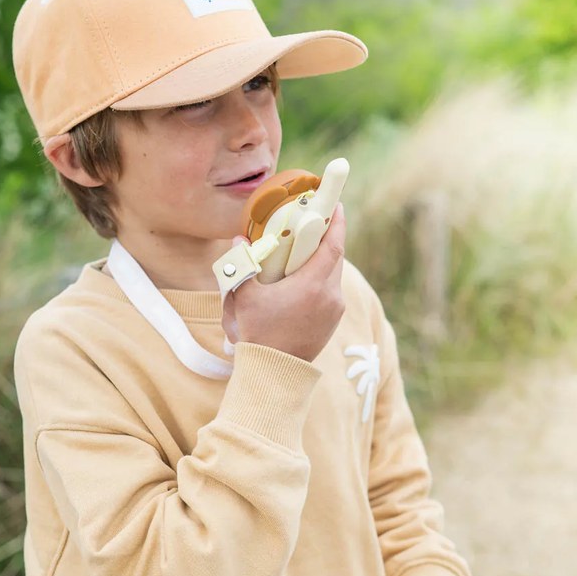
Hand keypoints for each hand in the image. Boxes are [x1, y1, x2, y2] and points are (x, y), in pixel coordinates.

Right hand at [222, 202, 345, 362]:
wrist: (274, 371)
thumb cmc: (259, 333)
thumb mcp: (244, 296)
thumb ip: (242, 265)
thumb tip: (239, 240)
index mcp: (313, 285)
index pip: (333, 245)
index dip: (336, 222)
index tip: (336, 204)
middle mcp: (330, 296)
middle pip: (335, 256)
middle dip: (326, 237)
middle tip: (312, 222)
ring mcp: (334, 309)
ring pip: (334, 273)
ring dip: (323, 258)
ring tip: (303, 251)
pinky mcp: (333, 320)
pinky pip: (331, 289)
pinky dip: (321, 277)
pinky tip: (303, 277)